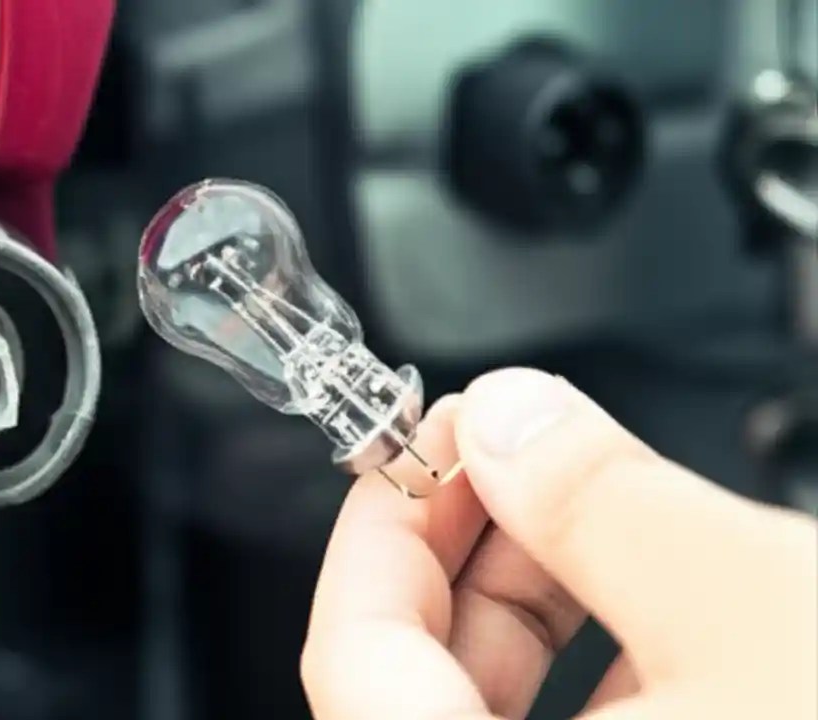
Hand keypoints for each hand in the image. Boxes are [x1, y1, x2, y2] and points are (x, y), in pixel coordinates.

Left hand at [303, 368, 816, 718]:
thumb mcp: (761, 608)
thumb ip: (603, 503)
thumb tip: (512, 419)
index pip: (352, 663)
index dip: (376, 531)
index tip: (422, 440)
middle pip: (421, 685)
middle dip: (467, 552)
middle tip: (509, 452)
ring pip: (515, 716)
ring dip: (545, 602)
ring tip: (589, 508)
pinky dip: (616, 668)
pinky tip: (661, 599)